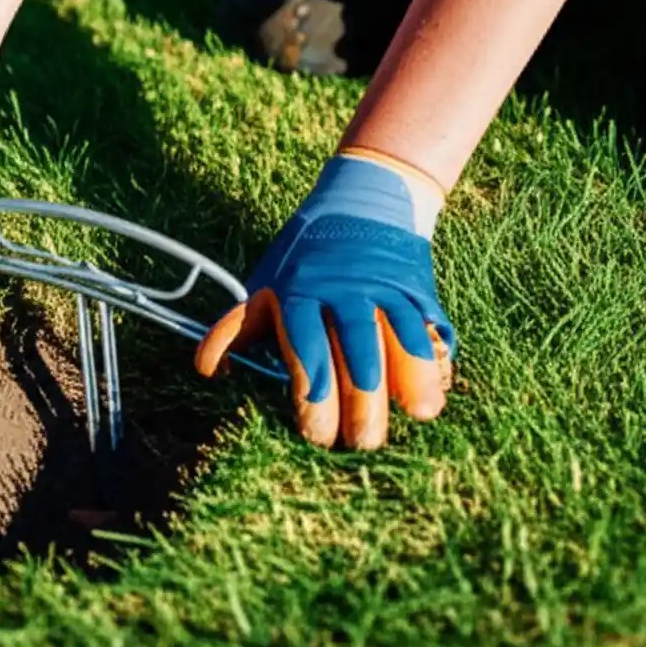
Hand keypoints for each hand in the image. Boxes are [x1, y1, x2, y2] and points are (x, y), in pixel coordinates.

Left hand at [196, 153, 454, 448]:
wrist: (362, 203)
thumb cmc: (303, 261)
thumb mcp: (264, 286)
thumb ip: (236, 329)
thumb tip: (207, 369)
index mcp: (300, 294)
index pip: (306, 346)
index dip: (312, 391)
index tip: (316, 434)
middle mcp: (345, 291)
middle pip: (355, 346)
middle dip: (360, 397)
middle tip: (363, 443)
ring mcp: (385, 289)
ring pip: (400, 333)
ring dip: (411, 375)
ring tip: (420, 414)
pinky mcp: (419, 290)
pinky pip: (429, 324)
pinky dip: (437, 354)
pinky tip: (439, 388)